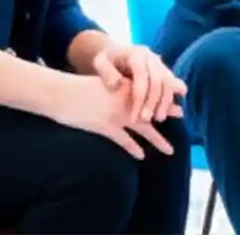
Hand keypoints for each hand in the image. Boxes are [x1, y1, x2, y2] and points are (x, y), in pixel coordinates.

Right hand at [51, 74, 176, 159]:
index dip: (161, 93)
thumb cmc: (75, 88)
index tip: (174, 94)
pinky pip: (123, 140)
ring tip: (170, 149)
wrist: (57, 93)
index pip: (147, 90)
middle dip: (166, 112)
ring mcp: (115, 114)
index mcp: (122, 86)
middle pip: (151, 108)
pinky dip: (133, 149)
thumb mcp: (99, 83)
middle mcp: (123, 100)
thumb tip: (123, 88)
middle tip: (181, 114)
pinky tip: (141, 156)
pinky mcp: (104, 127)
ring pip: (143, 128)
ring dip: (157, 140)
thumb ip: (114, 86)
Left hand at [91, 43, 186, 122]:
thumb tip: (116, 85)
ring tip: (158, 119)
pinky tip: (169, 110)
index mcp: (136, 55)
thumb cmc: (107, 60)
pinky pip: (173, 84)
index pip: (142, 77)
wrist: (117, 53)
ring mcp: (160, 64)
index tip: (133, 117)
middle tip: (145, 120)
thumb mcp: (100, 62)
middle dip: (153, 102)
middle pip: (157, 81)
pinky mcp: (165, 71)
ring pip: (168, 83)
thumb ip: (106, 72)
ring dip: (165, 102)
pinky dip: (172, 97)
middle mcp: (151, 58)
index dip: (140, 98)